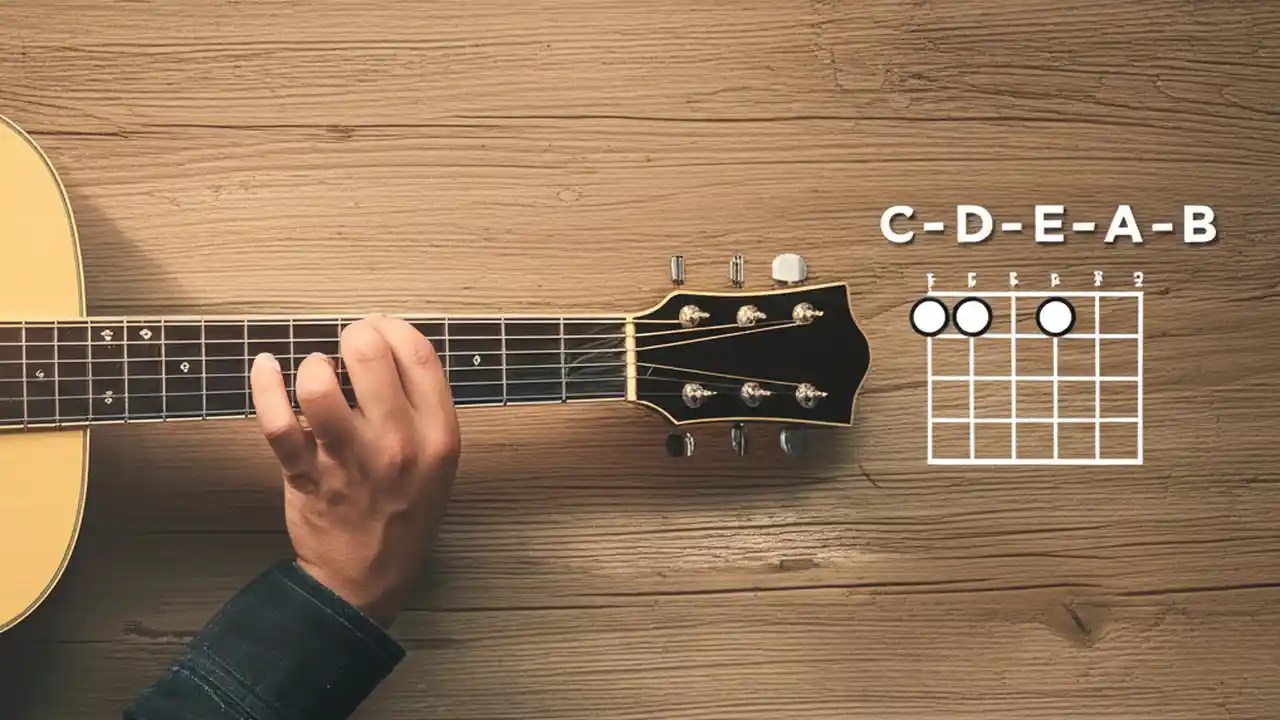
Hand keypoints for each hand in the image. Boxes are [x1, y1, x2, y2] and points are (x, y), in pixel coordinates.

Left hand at [250, 315, 459, 626]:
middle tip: (346, 348)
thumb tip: (388, 342)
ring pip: (319, 386)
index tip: (380, 327)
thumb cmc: (403, 510)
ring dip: (313, 365)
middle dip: (352, 337)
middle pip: (370, 356)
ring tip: (316, 371)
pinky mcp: (306, 476)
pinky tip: (265, 367)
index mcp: (438, 435)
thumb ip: (422, 406)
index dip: (393, 327)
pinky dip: (264, 385)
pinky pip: (277, 421)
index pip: (419, 355)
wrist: (369, 577)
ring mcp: (350, 461)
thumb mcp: (438, 460)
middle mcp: (398, 444)